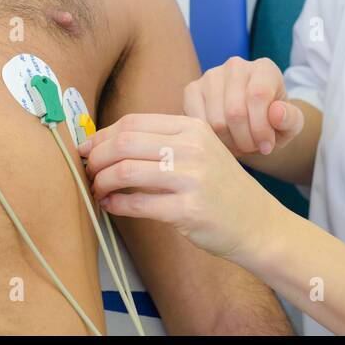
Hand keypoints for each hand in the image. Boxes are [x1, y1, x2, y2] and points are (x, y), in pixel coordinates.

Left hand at [77, 113, 283, 260]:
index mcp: (192, 127)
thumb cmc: (219, 186)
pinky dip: (115, 204)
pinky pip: (137, 204)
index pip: (133, 122)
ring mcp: (191, 178)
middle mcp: (192, 148)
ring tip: (97, 189)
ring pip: (126, 171)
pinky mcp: (188, 211)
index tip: (87, 148)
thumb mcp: (200, 150)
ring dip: (101, 181)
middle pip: (125, 143)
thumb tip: (105, 142)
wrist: (256, 222)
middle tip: (87, 170)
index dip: (102, 135)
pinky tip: (110, 205)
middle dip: (96, 157)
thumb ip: (162, 141)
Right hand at [183, 56, 304, 156]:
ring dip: (228, 142)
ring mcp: (211, 76)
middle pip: (235, 111)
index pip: (258, 95)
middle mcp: (236, 66)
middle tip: (251, 147)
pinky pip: (196, 122)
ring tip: (238, 143)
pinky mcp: (192, 90)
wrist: (252, 122)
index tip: (266, 147)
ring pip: (215, 120)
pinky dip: (210, 138)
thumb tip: (276, 113)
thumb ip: (290, 120)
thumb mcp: (291, 125)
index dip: (261, 128)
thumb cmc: (273, 122)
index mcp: (265, 69)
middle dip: (245, 139)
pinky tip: (222, 139)